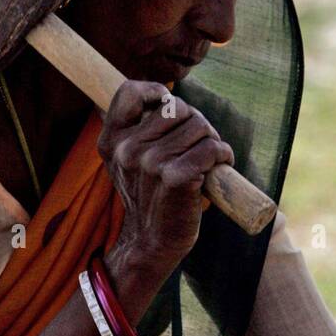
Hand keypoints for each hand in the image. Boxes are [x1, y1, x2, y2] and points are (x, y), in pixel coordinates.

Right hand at [97, 79, 233, 280]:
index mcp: (112, 141)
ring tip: (208, 162)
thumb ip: (138, 131)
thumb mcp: (130, 162)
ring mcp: (150, 164)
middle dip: (196, 123)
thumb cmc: (151, 197)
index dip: (156, 93)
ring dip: (212, 141)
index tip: (168, 107)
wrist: (152, 243)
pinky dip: (223, 155)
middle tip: (199, 146)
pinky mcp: (176, 178)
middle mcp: (127, 150)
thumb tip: (165, 98)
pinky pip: (211, 148)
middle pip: (178, 108)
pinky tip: (218, 168)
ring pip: (199, 126)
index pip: (130, 92)